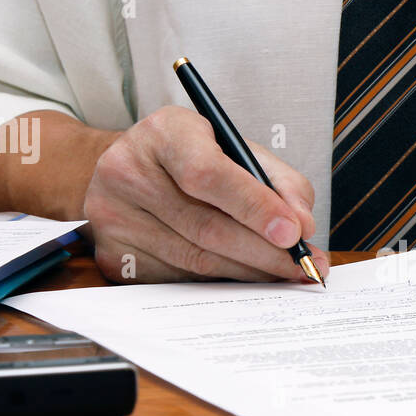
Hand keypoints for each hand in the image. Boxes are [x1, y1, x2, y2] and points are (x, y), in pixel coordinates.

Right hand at [83, 106, 328, 282]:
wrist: (129, 170)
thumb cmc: (193, 157)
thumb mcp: (237, 148)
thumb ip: (279, 181)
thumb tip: (302, 226)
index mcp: (163, 133)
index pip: (207, 173)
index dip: (254, 206)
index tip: (294, 232)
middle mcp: (128, 171)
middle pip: (206, 226)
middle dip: (264, 252)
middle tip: (303, 266)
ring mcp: (114, 217)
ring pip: (196, 260)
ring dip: (248, 273)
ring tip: (283, 274)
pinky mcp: (112, 255)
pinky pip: (179, 279)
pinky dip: (220, 282)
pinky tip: (244, 277)